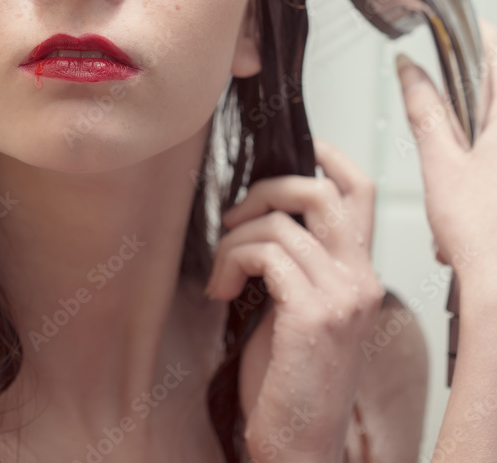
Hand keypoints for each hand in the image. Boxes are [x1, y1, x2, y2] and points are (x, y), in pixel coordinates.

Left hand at [204, 140, 384, 462]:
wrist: (299, 444)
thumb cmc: (290, 378)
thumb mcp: (299, 307)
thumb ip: (296, 261)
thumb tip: (259, 212)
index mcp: (360, 273)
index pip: (361, 193)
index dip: (330, 158)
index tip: (298, 148)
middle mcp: (360, 278)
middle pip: (320, 191)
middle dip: (266, 188)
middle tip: (233, 217)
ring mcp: (341, 295)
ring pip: (279, 224)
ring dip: (234, 239)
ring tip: (221, 273)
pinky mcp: (314, 314)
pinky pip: (264, 254)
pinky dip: (232, 262)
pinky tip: (221, 291)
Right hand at [395, 15, 496, 290]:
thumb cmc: (483, 237)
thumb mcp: (441, 163)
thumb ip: (425, 109)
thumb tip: (409, 69)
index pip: (496, 51)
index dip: (476, 34)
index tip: (455, 29)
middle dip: (473, 90)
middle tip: (448, 97)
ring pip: (494, 122)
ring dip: (478, 128)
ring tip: (458, 157)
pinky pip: (494, 150)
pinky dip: (485, 156)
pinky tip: (471, 186)